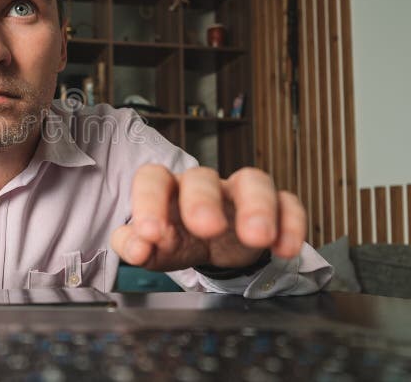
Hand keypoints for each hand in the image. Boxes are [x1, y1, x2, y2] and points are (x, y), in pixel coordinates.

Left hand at [110, 165, 305, 271]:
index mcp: (168, 189)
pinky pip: (287, 203)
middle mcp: (203, 185)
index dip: (149, 201)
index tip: (151, 233)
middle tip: (206, 228)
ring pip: (252, 181)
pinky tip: (285, 248)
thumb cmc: (177, 239)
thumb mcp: (153, 247)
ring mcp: (239, 193)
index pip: (153, 178)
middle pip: (202, 178)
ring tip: (257, 237)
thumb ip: (134, 246)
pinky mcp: (273, 206)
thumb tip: (136, 248)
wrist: (212, 248)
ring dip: (257, 207)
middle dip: (203, 201)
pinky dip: (291, 223)